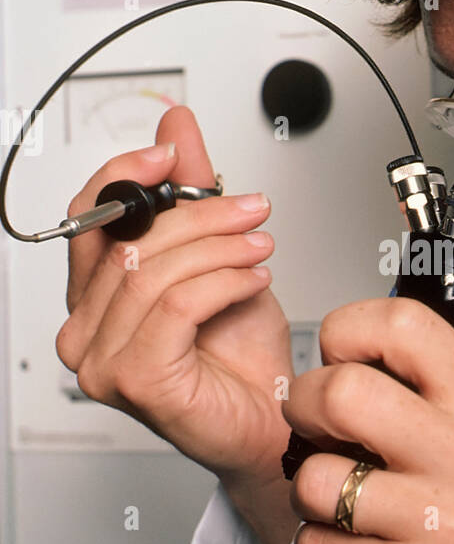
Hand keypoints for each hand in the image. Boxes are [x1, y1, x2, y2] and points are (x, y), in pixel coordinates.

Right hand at [55, 106, 294, 502]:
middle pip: (128, 243)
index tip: (173, 153)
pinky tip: (254, 280)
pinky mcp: (134, 380)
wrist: (277, 421)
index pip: (88, 219)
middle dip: (198, 214)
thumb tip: (177, 123)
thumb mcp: (221, 254)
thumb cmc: (242, 355)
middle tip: (251, 207)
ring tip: (261, 244)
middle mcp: (85, 331)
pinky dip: (223, 283)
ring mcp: (101, 361)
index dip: (125, 175)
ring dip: (219, 248)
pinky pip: (176, 306)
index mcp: (93, 298)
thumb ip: (193, 192)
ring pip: (153, 273)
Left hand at [284, 297, 453, 543]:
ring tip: (341, 499)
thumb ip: (441, 393)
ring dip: (310, 489)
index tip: (341, 355)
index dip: (348, 331)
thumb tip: (363, 354)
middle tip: (316, 423)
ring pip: (314, 476)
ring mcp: (432, 522)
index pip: (401, 325)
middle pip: (339, 392)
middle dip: (305, 405)